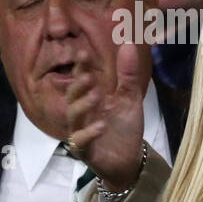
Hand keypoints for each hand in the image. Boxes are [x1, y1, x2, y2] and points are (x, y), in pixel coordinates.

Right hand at [65, 39, 146, 190]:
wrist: (130, 159)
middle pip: (72, 96)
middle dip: (78, 85)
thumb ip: (128, 74)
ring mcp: (81, 131)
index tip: (84, 52)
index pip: (82, 80)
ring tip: (96, 96)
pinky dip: (88, 133)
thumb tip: (129, 42)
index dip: (81, 67)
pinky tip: (100, 126)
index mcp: (91, 99)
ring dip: (83, 105)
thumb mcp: (130, 98)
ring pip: (73, 116)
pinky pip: (80, 142)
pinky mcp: (86, 150)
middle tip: (88, 76)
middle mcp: (82, 114)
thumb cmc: (125, 127)